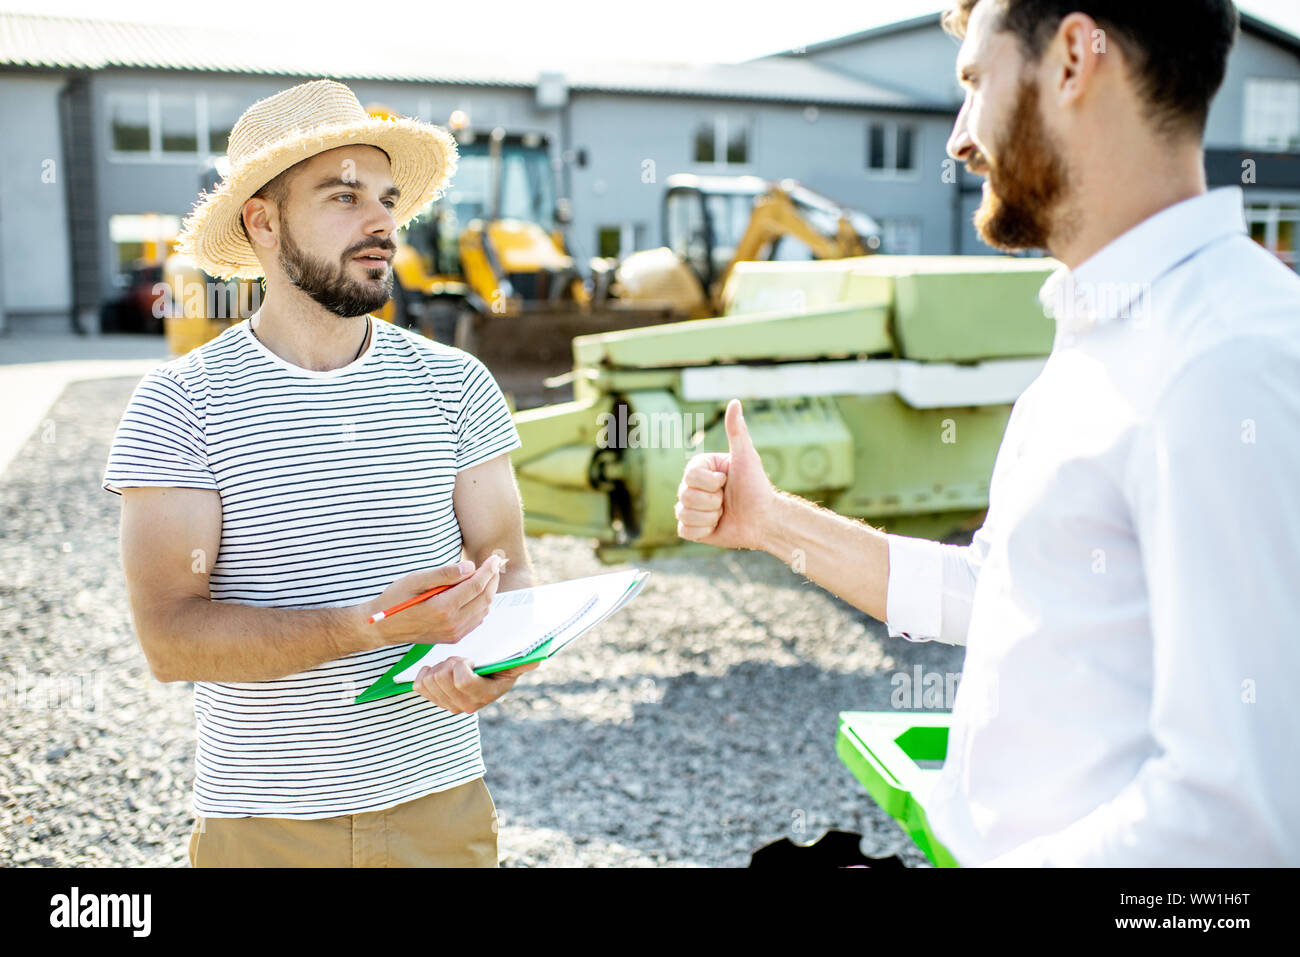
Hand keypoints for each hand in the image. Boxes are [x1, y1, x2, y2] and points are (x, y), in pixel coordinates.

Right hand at [361, 555, 505, 650]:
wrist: (384, 627)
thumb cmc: (396, 599)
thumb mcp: (415, 579)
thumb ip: (444, 574)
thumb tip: (470, 567)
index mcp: (442, 608)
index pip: (476, 586)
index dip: (488, 570)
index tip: (495, 558)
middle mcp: (452, 624)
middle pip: (484, 598)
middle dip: (492, 578)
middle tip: (495, 563)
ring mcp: (454, 633)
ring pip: (483, 609)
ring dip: (489, 591)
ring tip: (487, 574)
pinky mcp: (453, 637)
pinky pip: (476, 619)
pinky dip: (481, 604)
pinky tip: (477, 591)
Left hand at [412, 658, 540, 713]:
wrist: (487, 676)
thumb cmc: (500, 666)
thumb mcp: (514, 662)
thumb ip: (524, 661)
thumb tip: (535, 660)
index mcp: (486, 694)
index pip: (462, 681)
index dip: (461, 664)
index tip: (471, 659)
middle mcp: (467, 706)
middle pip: (442, 679)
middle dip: (449, 662)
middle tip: (460, 659)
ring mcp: (450, 705)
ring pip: (430, 681)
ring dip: (438, 666)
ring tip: (451, 664)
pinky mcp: (436, 701)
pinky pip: (420, 686)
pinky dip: (424, 673)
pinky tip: (436, 669)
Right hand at [675, 399, 775, 550]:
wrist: (765, 520)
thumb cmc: (756, 487)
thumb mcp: (746, 457)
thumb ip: (737, 431)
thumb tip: (735, 402)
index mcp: (700, 469)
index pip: (690, 476)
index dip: (711, 483)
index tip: (727, 481)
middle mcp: (692, 487)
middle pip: (685, 495)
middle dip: (712, 501)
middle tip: (727, 500)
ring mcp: (691, 508)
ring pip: (684, 513)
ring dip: (709, 516)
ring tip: (724, 513)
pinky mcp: (692, 529)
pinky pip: (684, 530)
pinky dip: (703, 531)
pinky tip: (717, 526)